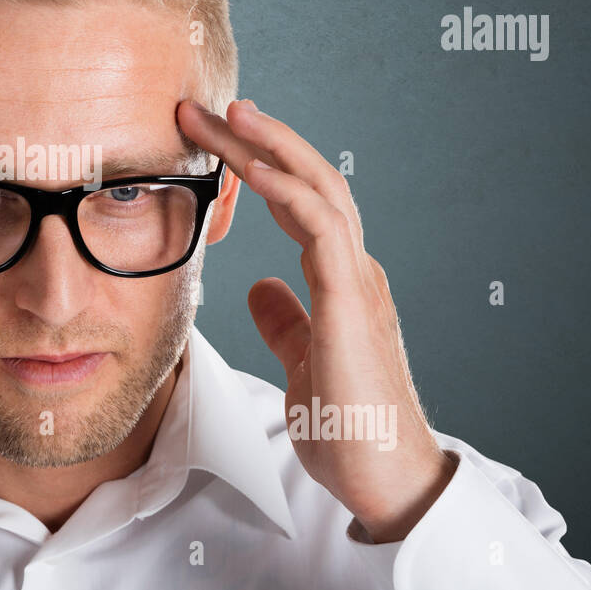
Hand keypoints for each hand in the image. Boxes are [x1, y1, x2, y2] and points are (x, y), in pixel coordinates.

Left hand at [177, 98, 456, 542]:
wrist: (387, 482)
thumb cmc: (349, 427)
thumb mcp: (300, 363)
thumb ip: (285, 321)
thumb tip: (258, 288)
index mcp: (340, 281)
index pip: (298, 203)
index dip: (258, 166)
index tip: (211, 141)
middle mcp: (354, 270)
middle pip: (307, 182)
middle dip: (255, 140)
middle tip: (204, 108)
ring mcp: (358, 283)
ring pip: (318, 190)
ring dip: (269, 148)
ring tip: (227, 115)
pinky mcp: (352, 305)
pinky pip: (322, 231)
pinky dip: (288, 193)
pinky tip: (252, 169)